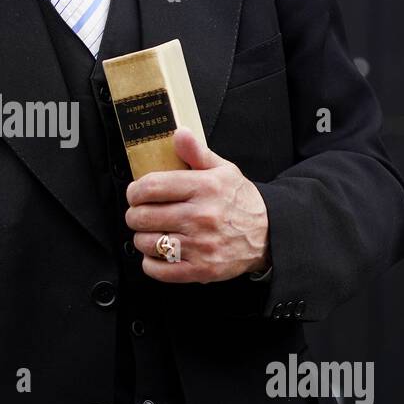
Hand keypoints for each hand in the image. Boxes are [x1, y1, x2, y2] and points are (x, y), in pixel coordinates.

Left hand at [124, 126, 269, 284]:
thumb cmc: (240, 201)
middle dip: (135, 214)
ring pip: (146, 243)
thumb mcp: (223, 170)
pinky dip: (151, 263)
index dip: (135, 191)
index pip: (150, 187)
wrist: (268, 235)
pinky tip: (159, 253)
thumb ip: (197, 153)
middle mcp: (201, 217)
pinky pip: (158, 270)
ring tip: (152, 232)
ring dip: (143, 238)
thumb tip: (178, 133)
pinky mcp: (200, 270)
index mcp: (204, 188)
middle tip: (141, 214)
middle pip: (142, 216)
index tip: (136, 194)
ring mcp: (200, 246)